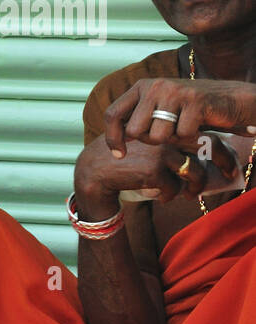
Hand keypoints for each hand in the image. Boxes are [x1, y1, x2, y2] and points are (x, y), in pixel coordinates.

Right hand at [74, 134, 237, 216]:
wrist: (93, 170)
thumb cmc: (119, 158)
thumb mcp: (143, 143)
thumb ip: (167, 144)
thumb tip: (197, 159)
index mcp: (166, 125)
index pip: (204, 132)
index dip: (220, 148)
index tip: (227, 161)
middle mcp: (166, 134)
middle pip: (209, 147)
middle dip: (224, 163)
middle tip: (229, 174)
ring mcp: (161, 151)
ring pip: (194, 173)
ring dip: (195, 188)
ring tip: (189, 195)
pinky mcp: (154, 170)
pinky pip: (173, 188)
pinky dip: (168, 196)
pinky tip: (161, 198)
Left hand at [103, 77, 255, 155]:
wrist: (229, 100)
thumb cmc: (189, 110)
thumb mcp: (158, 109)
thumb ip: (137, 119)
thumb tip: (114, 143)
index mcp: (141, 86)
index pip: (113, 114)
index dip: (112, 137)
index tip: (119, 155)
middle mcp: (154, 86)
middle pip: (135, 131)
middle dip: (150, 140)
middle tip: (168, 133)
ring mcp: (174, 91)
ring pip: (157, 136)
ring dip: (171, 139)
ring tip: (183, 127)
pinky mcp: (194, 100)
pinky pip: (181, 136)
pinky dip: (190, 137)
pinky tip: (198, 124)